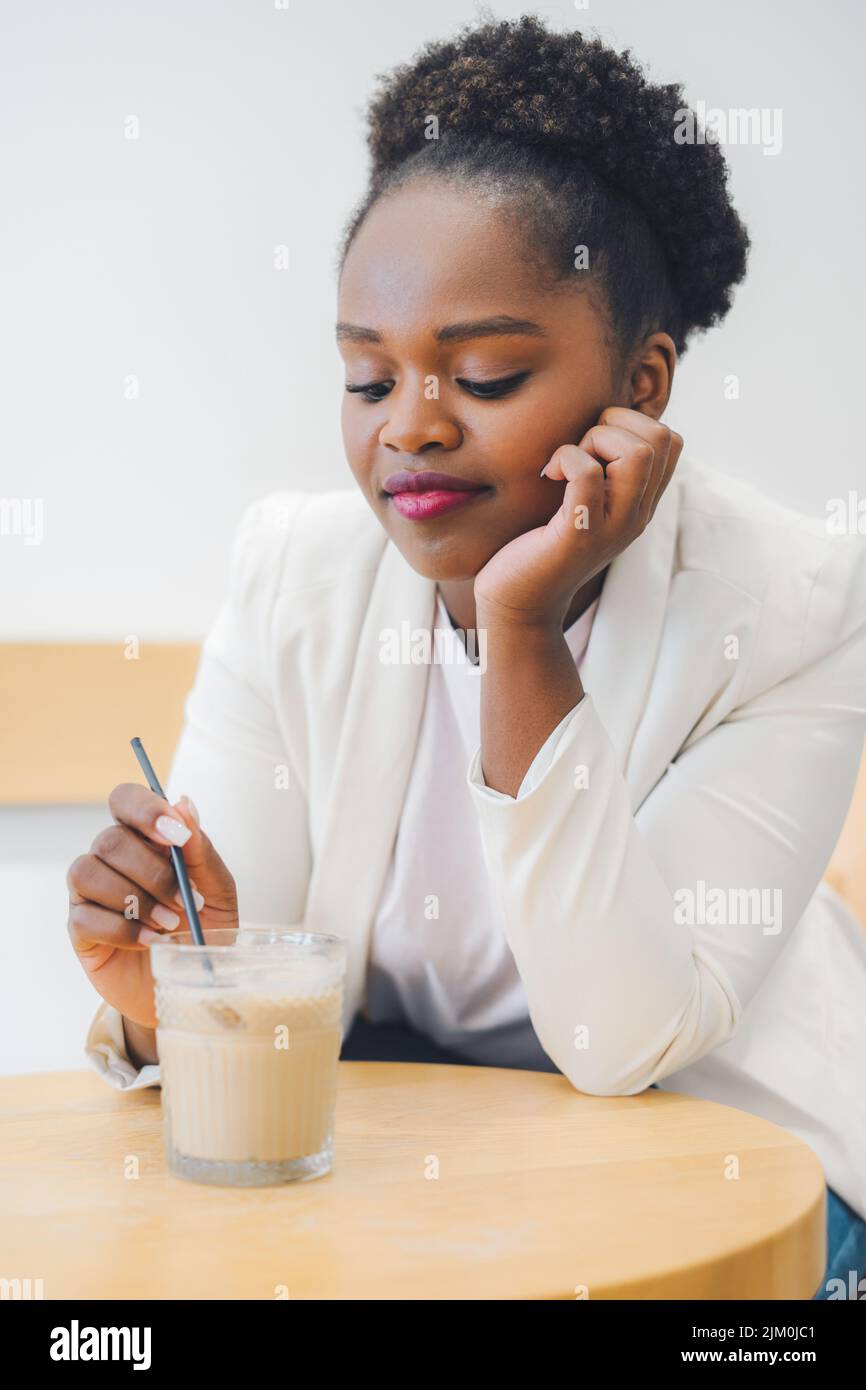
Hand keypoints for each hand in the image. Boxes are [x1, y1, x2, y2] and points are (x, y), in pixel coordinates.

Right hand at [67, 785, 238, 1028]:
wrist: (193, 985)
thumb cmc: (205, 931)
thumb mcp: (218, 891)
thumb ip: (200, 850)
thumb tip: (184, 803)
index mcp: (145, 839)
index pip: (126, 799)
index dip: (145, 810)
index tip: (175, 836)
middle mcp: (112, 859)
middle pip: (110, 840)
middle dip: (152, 871)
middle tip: (186, 900)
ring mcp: (91, 893)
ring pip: (87, 872)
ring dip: (135, 898)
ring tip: (170, 924)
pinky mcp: (81, 930)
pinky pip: (84, 916)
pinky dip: (123, 929)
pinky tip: (150, 940)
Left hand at [474, 407, 683, 628]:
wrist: (520, 603)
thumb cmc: (541, 546)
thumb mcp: (586, 505)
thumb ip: (604, 473)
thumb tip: (601, 424)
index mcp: (641, 504)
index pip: (671, 441)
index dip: (631, 424)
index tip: (593, 445)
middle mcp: (636, 515)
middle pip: (661, 438)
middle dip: (614, 424)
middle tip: (579, 450)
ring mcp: (613, 527)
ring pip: (637, 453)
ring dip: (594, 440)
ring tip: (565, 464)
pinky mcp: (579, 535)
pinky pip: (587, 473)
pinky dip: (565, 458)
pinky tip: (548, 475)